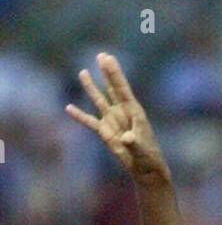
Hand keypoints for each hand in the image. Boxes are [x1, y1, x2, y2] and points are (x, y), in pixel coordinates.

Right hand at [65, 53, 169, 184]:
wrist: (145, 170)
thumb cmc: (149, 158)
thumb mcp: (143, 150)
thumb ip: (135, 143)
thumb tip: (126, 138)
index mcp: (134, 112)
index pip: (122, 88)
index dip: (114, 73)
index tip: (107, 58)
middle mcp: (122, 112)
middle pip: (112, 88)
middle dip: (106, 72)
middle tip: (101, 55)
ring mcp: (113, 121)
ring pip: (99, 100)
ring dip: (91, 87)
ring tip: (83, 72)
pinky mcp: (105, 133)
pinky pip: (90, 122)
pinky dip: (79, 116)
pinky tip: (69, 108)